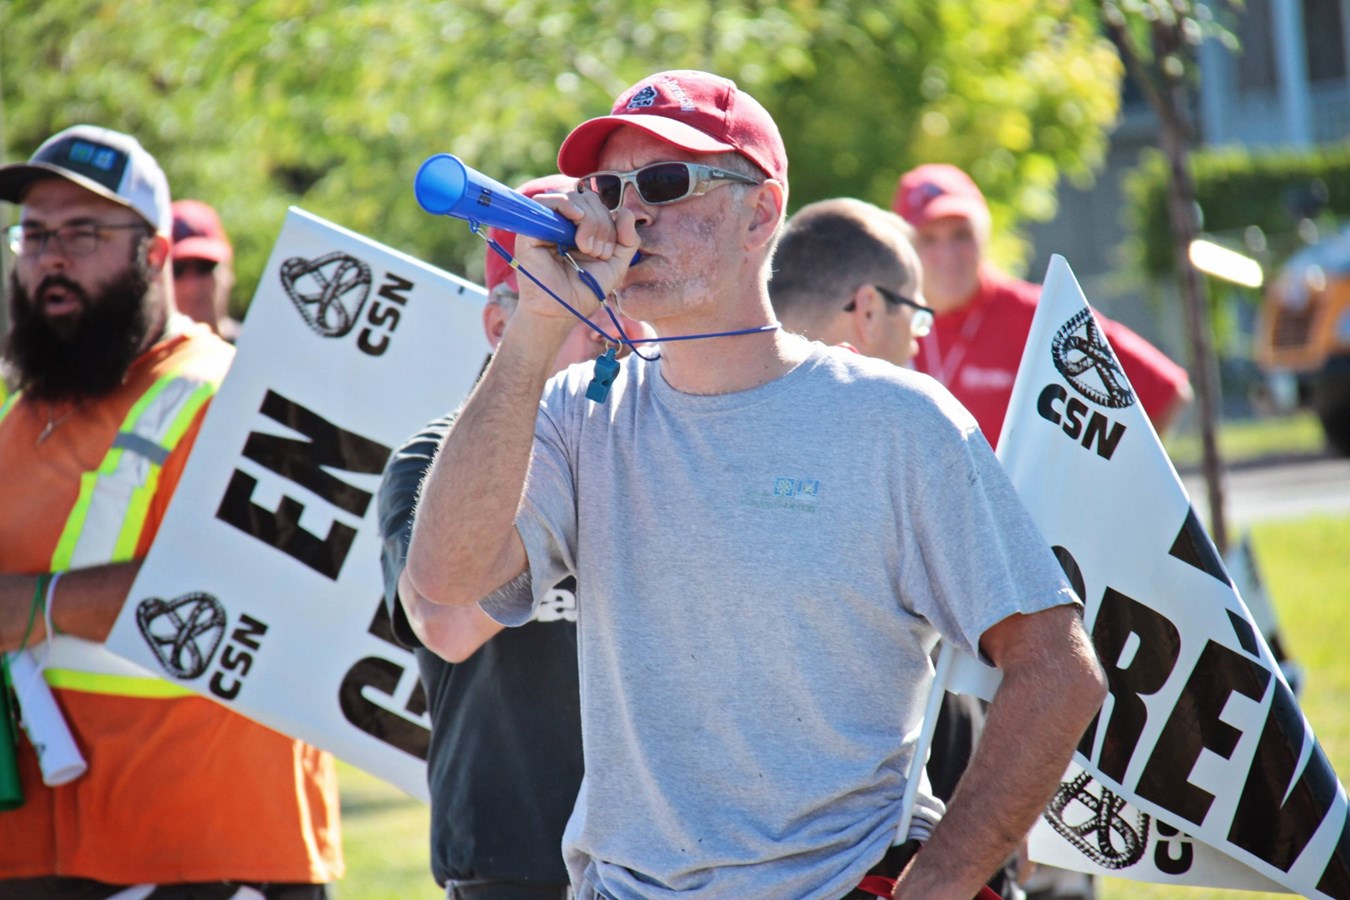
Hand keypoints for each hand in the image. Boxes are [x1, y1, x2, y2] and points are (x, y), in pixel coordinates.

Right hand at [512, 188, 639, 322]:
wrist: (560, 312)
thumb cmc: (584, 291)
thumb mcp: (615, 266)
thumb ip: (627, 241)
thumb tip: (626, 212)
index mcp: (581, 229)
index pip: (597, 206)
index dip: (608, 222)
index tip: (605, 252)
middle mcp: (563, 224)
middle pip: (586, 198)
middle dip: (600, 222)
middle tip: (595, 251)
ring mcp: (546, 225)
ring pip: (570, 198)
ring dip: (588, 218)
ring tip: (586, 246)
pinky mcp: (530, 230)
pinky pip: (544, 202)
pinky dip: (564, 204)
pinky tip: (576, 217)